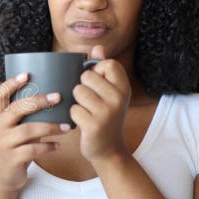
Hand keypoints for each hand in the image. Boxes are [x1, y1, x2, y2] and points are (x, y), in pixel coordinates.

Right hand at [0, 73, 68, 191]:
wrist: (3, 177)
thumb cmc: (15, 147)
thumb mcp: (15, 128)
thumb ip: (26, 115)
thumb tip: (54, 97)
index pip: (0, 94)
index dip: (11, 83)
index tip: (26, 74)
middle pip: (17, 108)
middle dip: (38, 101)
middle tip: (58, 97)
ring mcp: (5, 142)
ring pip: (28, 130)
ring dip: (51, 127)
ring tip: (67, 127)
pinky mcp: (12, 158)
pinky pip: (33, 149)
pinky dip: (48, 146)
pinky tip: (58, 145)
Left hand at [70, 45, 130, 163]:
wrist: (108, 150)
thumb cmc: (104, 117)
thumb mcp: (109, 93)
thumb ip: (102, 69)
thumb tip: (97, 47)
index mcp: (124, 87)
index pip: (107, 63)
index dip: (96, 71)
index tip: (98, 84)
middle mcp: (119, 98)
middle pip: (87, 76)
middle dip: (82, 87)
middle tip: (90, 102)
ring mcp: (108, 112)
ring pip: (77, 91)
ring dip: (77, 102)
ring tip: (86, 111)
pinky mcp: (94, 125)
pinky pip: (73, 109)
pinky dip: (73, 116)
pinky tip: (83, 123)